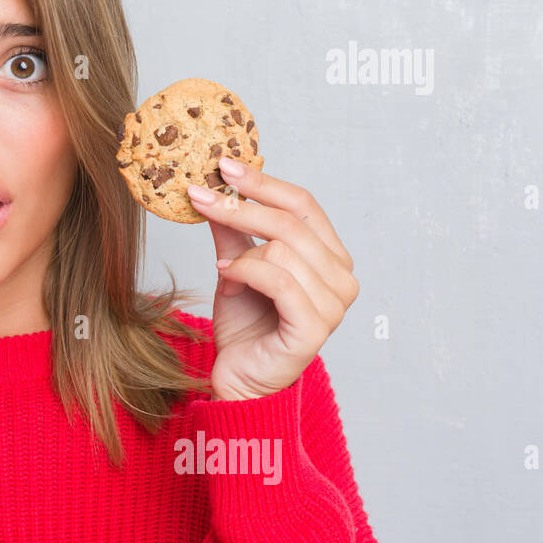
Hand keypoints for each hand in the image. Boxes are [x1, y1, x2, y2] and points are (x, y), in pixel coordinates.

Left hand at [184, 157, 359, 400]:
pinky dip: (245, 272)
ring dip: (240, 254)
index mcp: (330, 257)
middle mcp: (342, 278)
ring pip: (282, 249)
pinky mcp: (314, 328)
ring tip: (223, 270)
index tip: (223, 166)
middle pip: (290, 222)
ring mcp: (334, 305)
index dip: (263, 183)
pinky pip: (278, 280)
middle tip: (200, 196)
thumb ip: (233, 231)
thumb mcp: (235, 266)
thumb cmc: (245, 325)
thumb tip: (216, 186)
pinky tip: (227, 278)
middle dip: (240, 206)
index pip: (303, 204)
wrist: (239, 377)